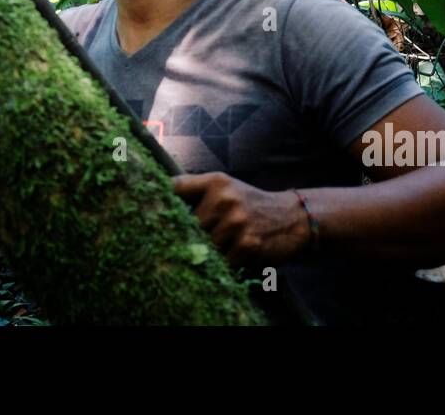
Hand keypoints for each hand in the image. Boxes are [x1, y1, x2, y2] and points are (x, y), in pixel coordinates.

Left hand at [171, 172, 309, 266]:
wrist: (293, 217)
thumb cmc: (252, 204)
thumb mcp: (228, 188)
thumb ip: (198, 192)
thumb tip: (162, 206)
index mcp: (217, 182)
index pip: (177, 187)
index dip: (162, 199)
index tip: (152, 211)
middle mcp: (225, 198)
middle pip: (188, 225)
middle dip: (190, 235)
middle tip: (194, 240)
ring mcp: (236, 222)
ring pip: (205, 246)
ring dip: (210, 251)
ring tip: (223, 245)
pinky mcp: (247, 244)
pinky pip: (223, 261)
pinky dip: (226, 262)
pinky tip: (236, 253)